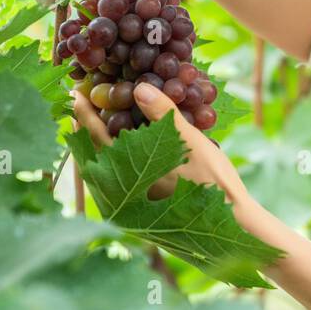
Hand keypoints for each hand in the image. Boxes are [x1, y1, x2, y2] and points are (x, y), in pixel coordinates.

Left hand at [71, 84, 246, 203]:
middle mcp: (125, 194)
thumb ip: (165, 115)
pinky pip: (124, 172)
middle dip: (90, 126)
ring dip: (105, 138)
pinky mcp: (147, 202)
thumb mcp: (192, 144)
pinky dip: (122, 152)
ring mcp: (135, 200)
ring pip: (109, 164)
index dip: (86, 115)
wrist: (235, 221)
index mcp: (129, 181)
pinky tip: (130, 140)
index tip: (75, 93)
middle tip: (82, 100)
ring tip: (101, 116)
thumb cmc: (214, 183)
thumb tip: (139, 88)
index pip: (98, 141)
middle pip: (97, 153)